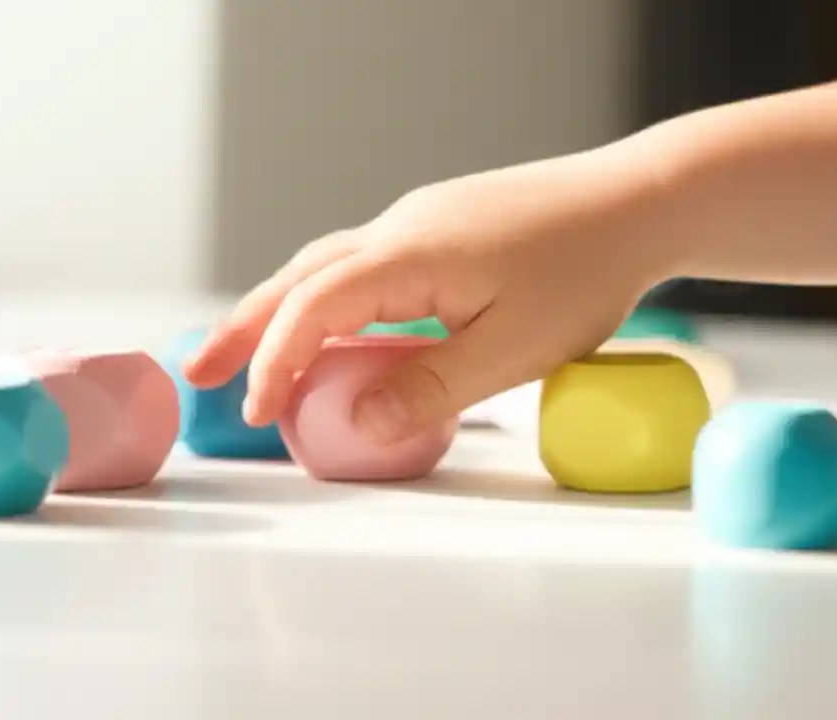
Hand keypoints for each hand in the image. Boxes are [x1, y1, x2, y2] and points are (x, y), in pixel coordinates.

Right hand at [182, 144, 675, 444]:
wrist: (638, 201)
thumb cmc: (586, 272)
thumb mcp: (510, 349)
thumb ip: (428, 388)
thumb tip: (353, 421)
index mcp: (408, 254)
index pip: (313, 306)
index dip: (275, 360)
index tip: (258, 411)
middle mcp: (400, 228)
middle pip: (299, 277)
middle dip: (244, 326)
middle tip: (198, 371)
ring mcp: (419, 222)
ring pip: (328, 266)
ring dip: (282, 310)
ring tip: (249, 355)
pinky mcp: (441, 228)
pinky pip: (363, 264)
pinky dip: (329, 300)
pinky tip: (335, 327)